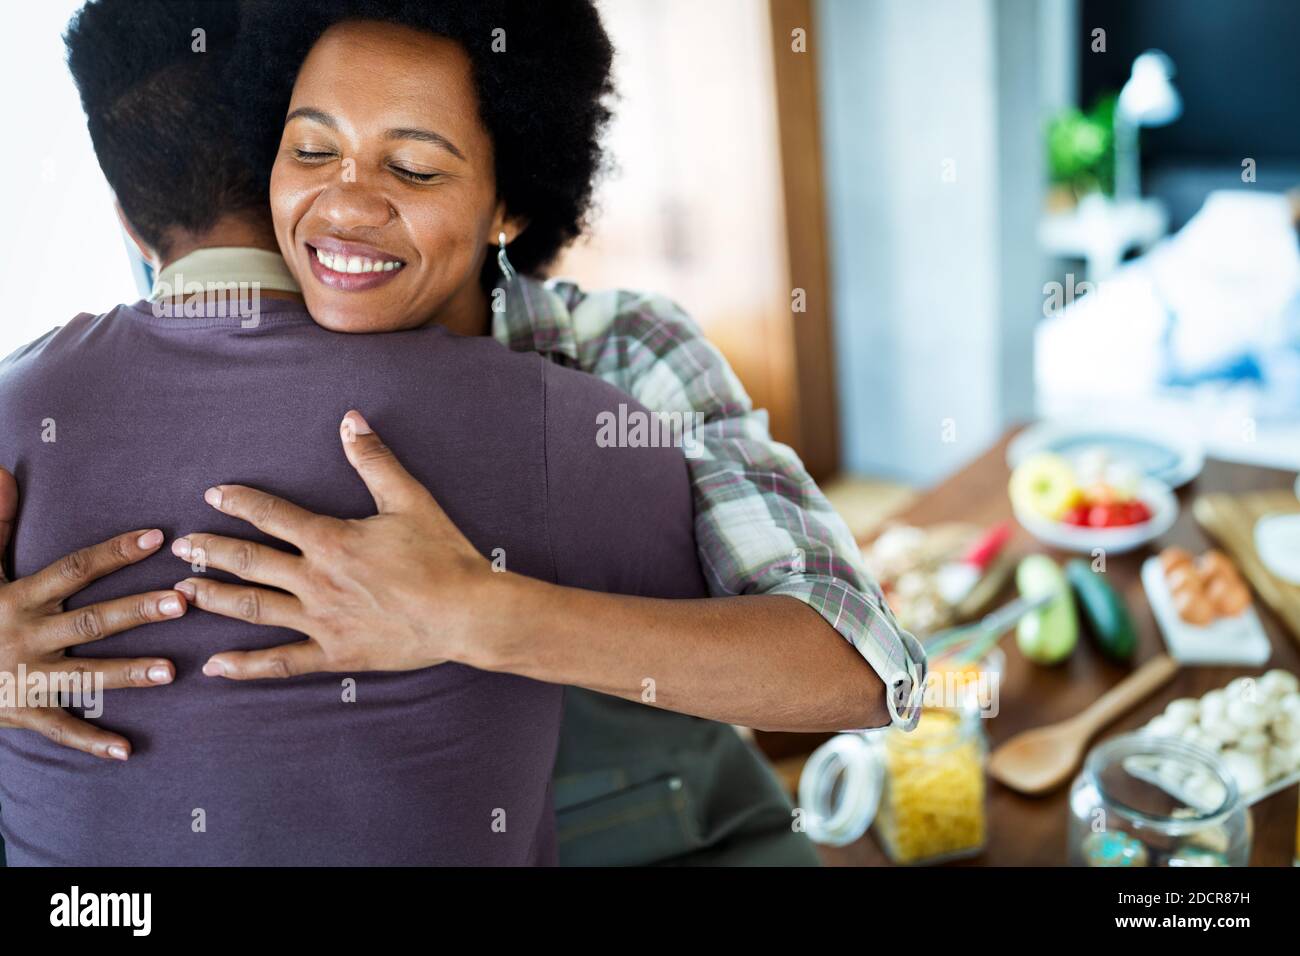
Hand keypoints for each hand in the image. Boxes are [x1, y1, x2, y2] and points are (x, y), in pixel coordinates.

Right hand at [0, 468, 185, 759]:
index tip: (158, 537)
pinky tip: (127, 749)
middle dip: (137, 611)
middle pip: (91, 620)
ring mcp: (26, 675)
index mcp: (19, 598)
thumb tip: (2, 472)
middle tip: (183, 601)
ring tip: (171, 670)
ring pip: (84, 674)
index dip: (115, 552)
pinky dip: (91, 741)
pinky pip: (60, 728)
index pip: (75, 568)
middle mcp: (26, 634)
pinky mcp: (22, 711)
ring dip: (127, 673)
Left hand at [173, 410, 504, 679]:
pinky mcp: (335, 654)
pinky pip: (281, 662)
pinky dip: (246, 665)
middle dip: (211, 551)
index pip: (272, 515)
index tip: (212, 496)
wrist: (467, 613)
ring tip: (182, 592)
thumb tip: (351, 419)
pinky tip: (215, 666)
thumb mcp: (411, 499)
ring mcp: (321, 620)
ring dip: (215, 598)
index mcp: (331, 540)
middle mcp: (316, 580)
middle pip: (250, 562)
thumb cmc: (443, 555)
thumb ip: (374, 460)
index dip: (239, 502)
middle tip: (181, 546)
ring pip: (254, 608)